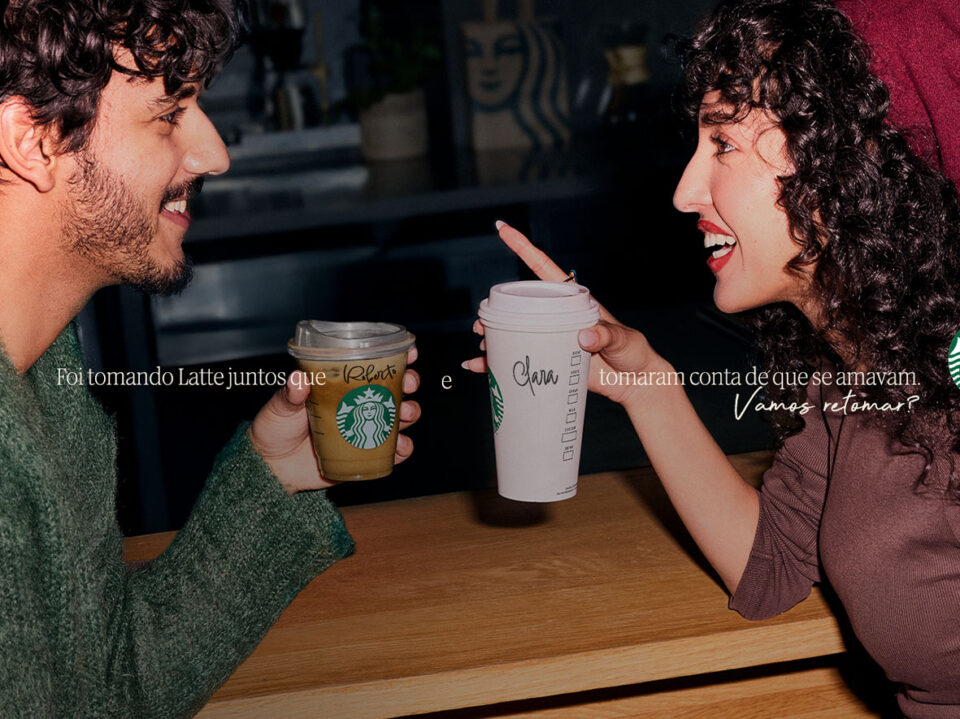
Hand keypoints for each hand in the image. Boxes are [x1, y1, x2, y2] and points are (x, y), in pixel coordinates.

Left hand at [250, 348, 420, 493]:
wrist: (272, 469)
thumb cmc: (274, 430)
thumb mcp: (279, 408)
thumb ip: (289, 395)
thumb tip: (298, 379)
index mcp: (340, 387)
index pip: (372, 367)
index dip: (396, 358)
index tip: (408, 353)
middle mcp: (357, 405)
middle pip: (395, 389)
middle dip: (409, 383)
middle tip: (407, 384)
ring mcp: (364, 429)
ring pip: (400, 417)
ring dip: (410, 412)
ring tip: (404, 415)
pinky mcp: (366, 454)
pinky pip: (394, 452)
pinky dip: (403, 449)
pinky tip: (399, 446)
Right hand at [463, 222, 663, 404]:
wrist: (635, 382)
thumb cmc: (633, 353)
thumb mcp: (623, 340)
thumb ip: (606, 336)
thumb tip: (584, 336)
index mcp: (573, 300)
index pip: (543, 268)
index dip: (522, 247)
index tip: (502, 228)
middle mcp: (557, 315)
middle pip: (520, 303)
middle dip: (497, 308)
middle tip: (482, 322)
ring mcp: (551, 337)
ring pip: (514, 329)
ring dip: (493, 334)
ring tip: (483, 342)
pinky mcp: (550, 359)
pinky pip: (520, 357)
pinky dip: (498, 362)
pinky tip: (481, 366)